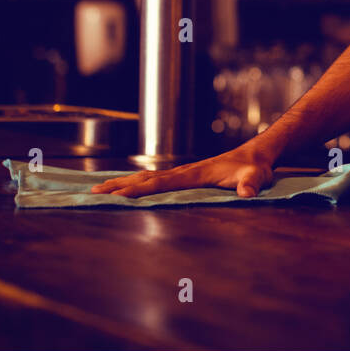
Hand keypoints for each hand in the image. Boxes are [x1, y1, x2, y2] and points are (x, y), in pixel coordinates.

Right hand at [89, 143, 273, 197]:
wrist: (256, 155)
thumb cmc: (255, 168)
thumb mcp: (256, 177)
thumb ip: (251, 185)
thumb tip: (247, 193)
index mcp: (195, 173)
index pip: (160, 183)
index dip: (138, 189)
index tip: (117, 195)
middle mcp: (183, 171)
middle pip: (144, 178)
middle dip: (119, 185)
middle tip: (92, 191)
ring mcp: (182, 172)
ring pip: (145, 176)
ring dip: (122, 182)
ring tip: (98, 187)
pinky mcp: (185, 175)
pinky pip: (154, 179)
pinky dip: (135, 181)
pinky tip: (126, 185)